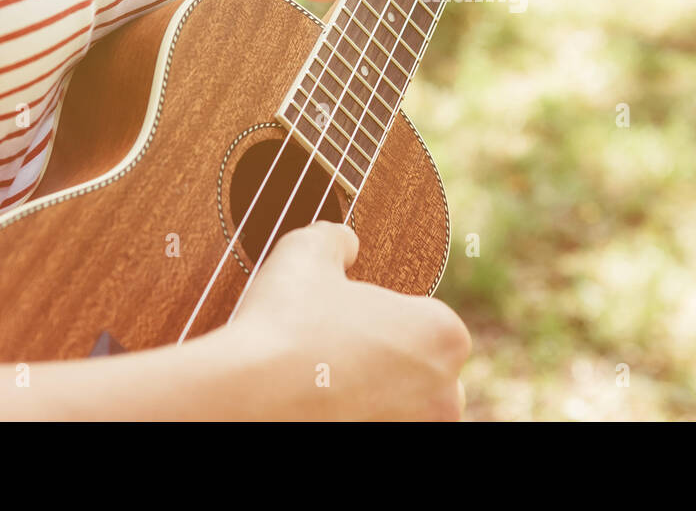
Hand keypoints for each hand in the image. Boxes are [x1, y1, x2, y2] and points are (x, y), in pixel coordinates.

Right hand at [205, 221, 469, 420]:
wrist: (250, 398)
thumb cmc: (284, 323)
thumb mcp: (308, 250)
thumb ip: (337, 238)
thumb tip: (345, 242)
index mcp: (443, 333)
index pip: (426, 323)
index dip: (386, 320)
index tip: (352, 323)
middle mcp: (446, 392)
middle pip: (422, 373)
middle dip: (388, 365)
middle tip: (337, 355)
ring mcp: (417, 432)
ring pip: (402, 410)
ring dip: (375, 398)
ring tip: (324, 385)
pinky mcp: (387, 456)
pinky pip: (375, 428)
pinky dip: (355, 419)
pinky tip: (318, 409)